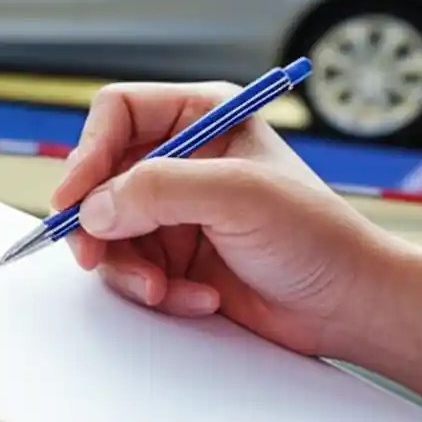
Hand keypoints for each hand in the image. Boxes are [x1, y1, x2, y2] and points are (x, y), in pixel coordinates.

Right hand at [51, 81, 403, 359]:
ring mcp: (173, 211)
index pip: (115, 115)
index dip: (87, 153)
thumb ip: (159, 191)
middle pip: (98, 178)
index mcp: (200, 118)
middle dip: (97, 224)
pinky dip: (152, 290)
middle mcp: (180, 160)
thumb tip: (92, 208)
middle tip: (94, 256)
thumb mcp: (238, 197)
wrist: (348, 307)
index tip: (73, 199)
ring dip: (127, 267)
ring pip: (105, 230)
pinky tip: (196, 298)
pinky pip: (128, 269)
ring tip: (163, 288)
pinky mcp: (171, 256)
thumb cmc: (318, 238)